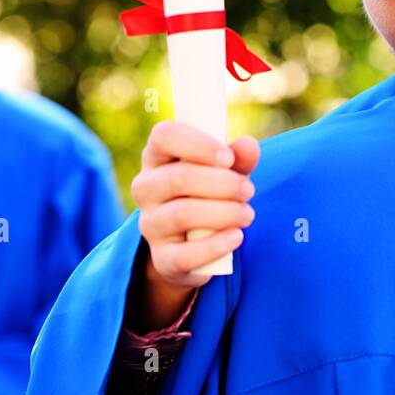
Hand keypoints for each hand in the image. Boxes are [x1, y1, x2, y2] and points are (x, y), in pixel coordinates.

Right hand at [130, 122, 259, 330]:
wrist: (196, 246)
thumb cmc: (211, 195)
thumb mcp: (227, 172)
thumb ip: (239, 158)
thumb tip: (248, 145)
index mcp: (158, 157)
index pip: (164, 136)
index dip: (199, 144)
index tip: (228, 158)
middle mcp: (146, 188)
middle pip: (179, 177)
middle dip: (224, 184)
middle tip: (249, 191)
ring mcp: (150, 224)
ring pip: (183, 214)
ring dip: (225, 212)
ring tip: (247, 214)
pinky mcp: (162, 258)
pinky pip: (185, 255)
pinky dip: (216, 245)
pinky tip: (236, 237)